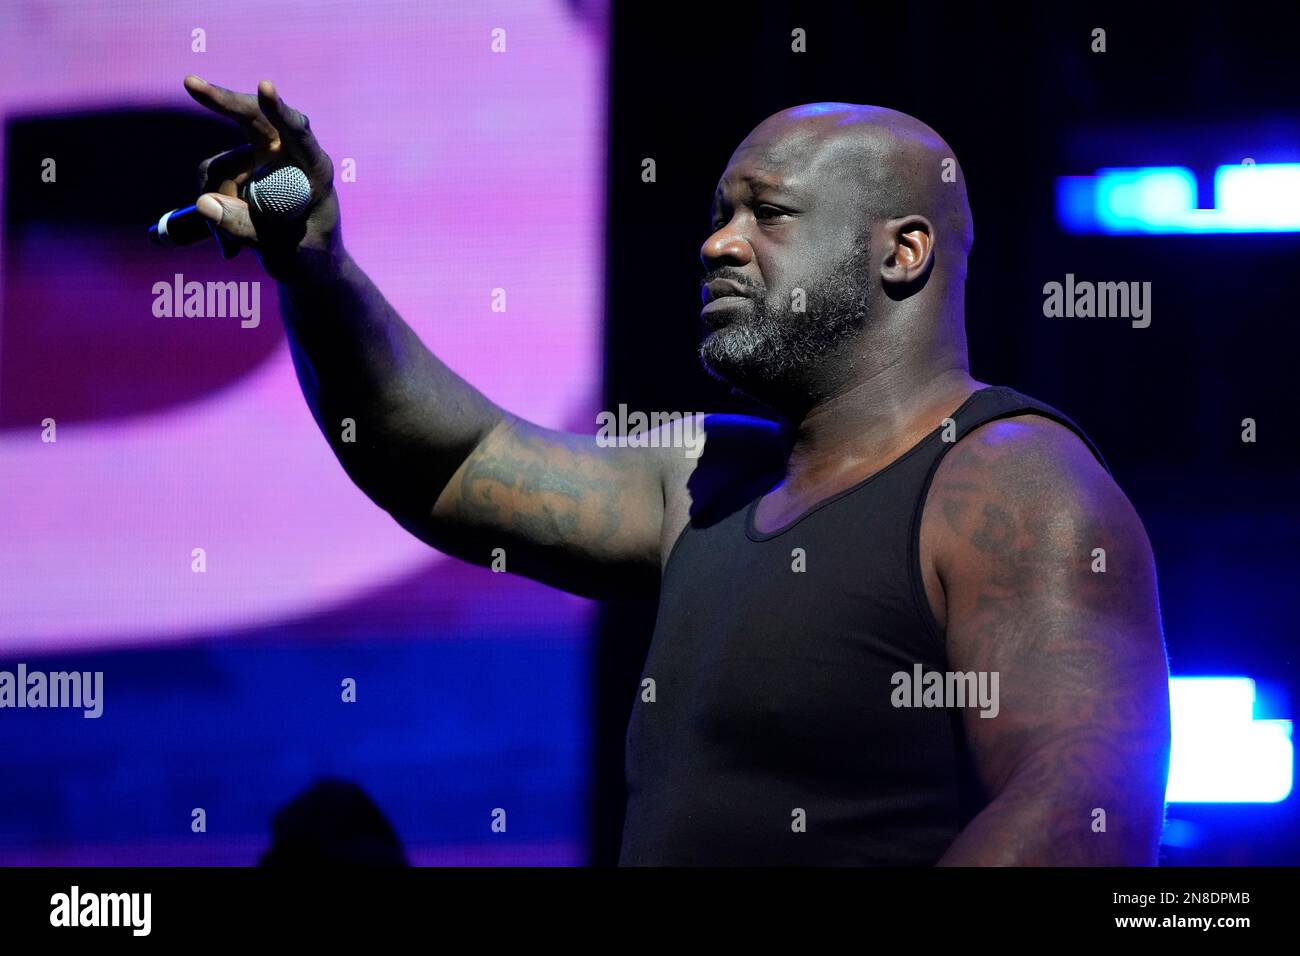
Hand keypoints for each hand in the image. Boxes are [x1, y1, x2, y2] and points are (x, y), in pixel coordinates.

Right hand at [184, 76, 340, 277]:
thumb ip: (245, 228)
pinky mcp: (244, 170)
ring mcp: (264, 160)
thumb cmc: (308, 258)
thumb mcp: (281, 252)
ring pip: (221, 166)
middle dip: (222, 102)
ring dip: (217, 203)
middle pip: (253, 118)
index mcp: (315, 170)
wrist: (307, 267)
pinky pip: (212, 179)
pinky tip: (227, 244)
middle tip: (191, 84)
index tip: (265, 87)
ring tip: (231, 248)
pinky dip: (211, 207)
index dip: (281, 111)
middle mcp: (290, 156)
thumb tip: (203, 204)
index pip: (299, 133)